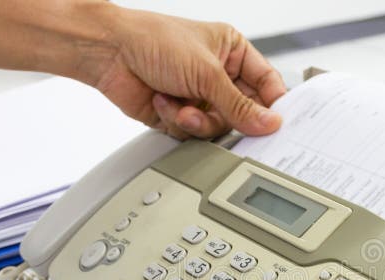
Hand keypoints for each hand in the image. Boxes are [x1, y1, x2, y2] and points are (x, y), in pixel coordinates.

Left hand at [92, 9, 285, 138]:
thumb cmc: (153, 40)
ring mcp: (198, 96)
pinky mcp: (179, 114)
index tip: (277, 124)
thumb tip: (269, 123)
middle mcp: (217, 75)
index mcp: (232, 52)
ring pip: (217, 127)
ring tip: (182, 108)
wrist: (108, 52)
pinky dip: (179, 123)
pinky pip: (193, 133)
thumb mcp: (206, 72)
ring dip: (198, 121)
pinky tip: (165, 103)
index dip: (273, 105)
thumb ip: (239, 104)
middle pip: (243, 112)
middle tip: (221, 117)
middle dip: (227, 117)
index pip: (266, 83)